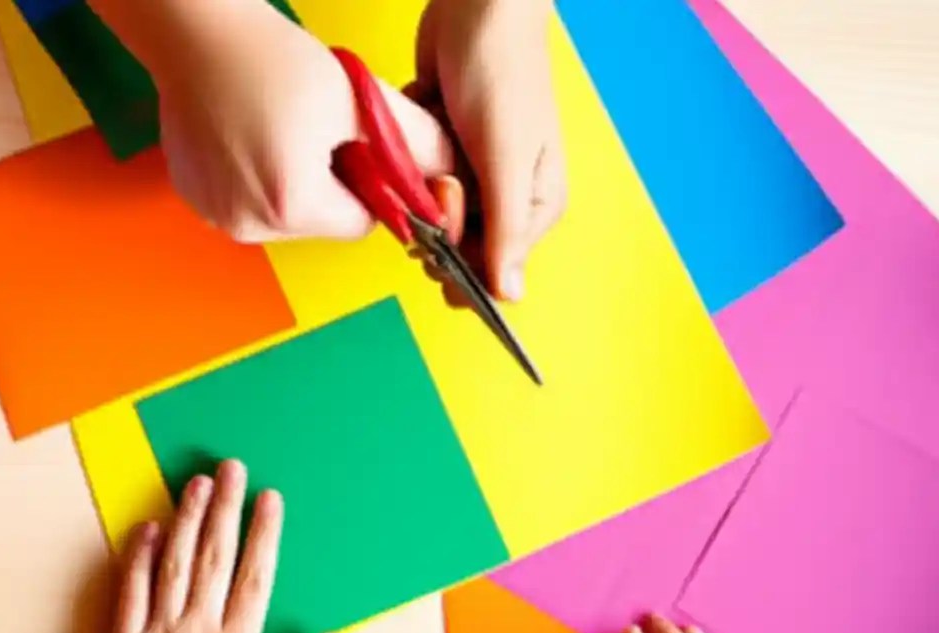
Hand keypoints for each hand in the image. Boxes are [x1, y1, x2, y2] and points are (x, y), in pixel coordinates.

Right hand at [96, 0, 451, 242]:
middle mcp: (249, 223)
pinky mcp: (198, 203)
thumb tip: (449, 172)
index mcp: (291, 204)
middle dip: (333, 184)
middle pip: (323, 223)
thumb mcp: (358, 101)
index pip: (361, 224)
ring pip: (287, 214)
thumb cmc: (271, 60)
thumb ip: (416, 143)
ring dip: (297, 181)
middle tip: (319, 129)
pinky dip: (260, 178)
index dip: (372, 187)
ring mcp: (218, 216)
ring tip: (284, 129)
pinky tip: (254, 136)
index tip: (359, 148)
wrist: (197, 36)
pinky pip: (250, 203)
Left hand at [103, 459, 334, 632]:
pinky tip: (147, 529)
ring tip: (196, 483)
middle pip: (215, 558)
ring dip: (186, 521)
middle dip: (225, 509)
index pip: (255, 577)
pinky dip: (136, 560)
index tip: (269, 499)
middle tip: (232, 469)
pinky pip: (128, 595)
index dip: (264, 534)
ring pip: (173, 566)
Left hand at [410, 0, 567, 300]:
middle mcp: (504, 193)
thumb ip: (505, 230)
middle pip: (455, 243)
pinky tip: (410, 134)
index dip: (459, 264)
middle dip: (435, 222)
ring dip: (415, 189)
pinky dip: (404, 161)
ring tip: (423, 151)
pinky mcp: (440, 146)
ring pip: (428, 212)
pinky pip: (412, 175)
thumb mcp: (506, 159)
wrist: (478, 5)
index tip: (438, 242)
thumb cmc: (503, 75)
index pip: (491, 269)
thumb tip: (510, 297)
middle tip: (434, 181)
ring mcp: (469, 169)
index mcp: (534, 204)